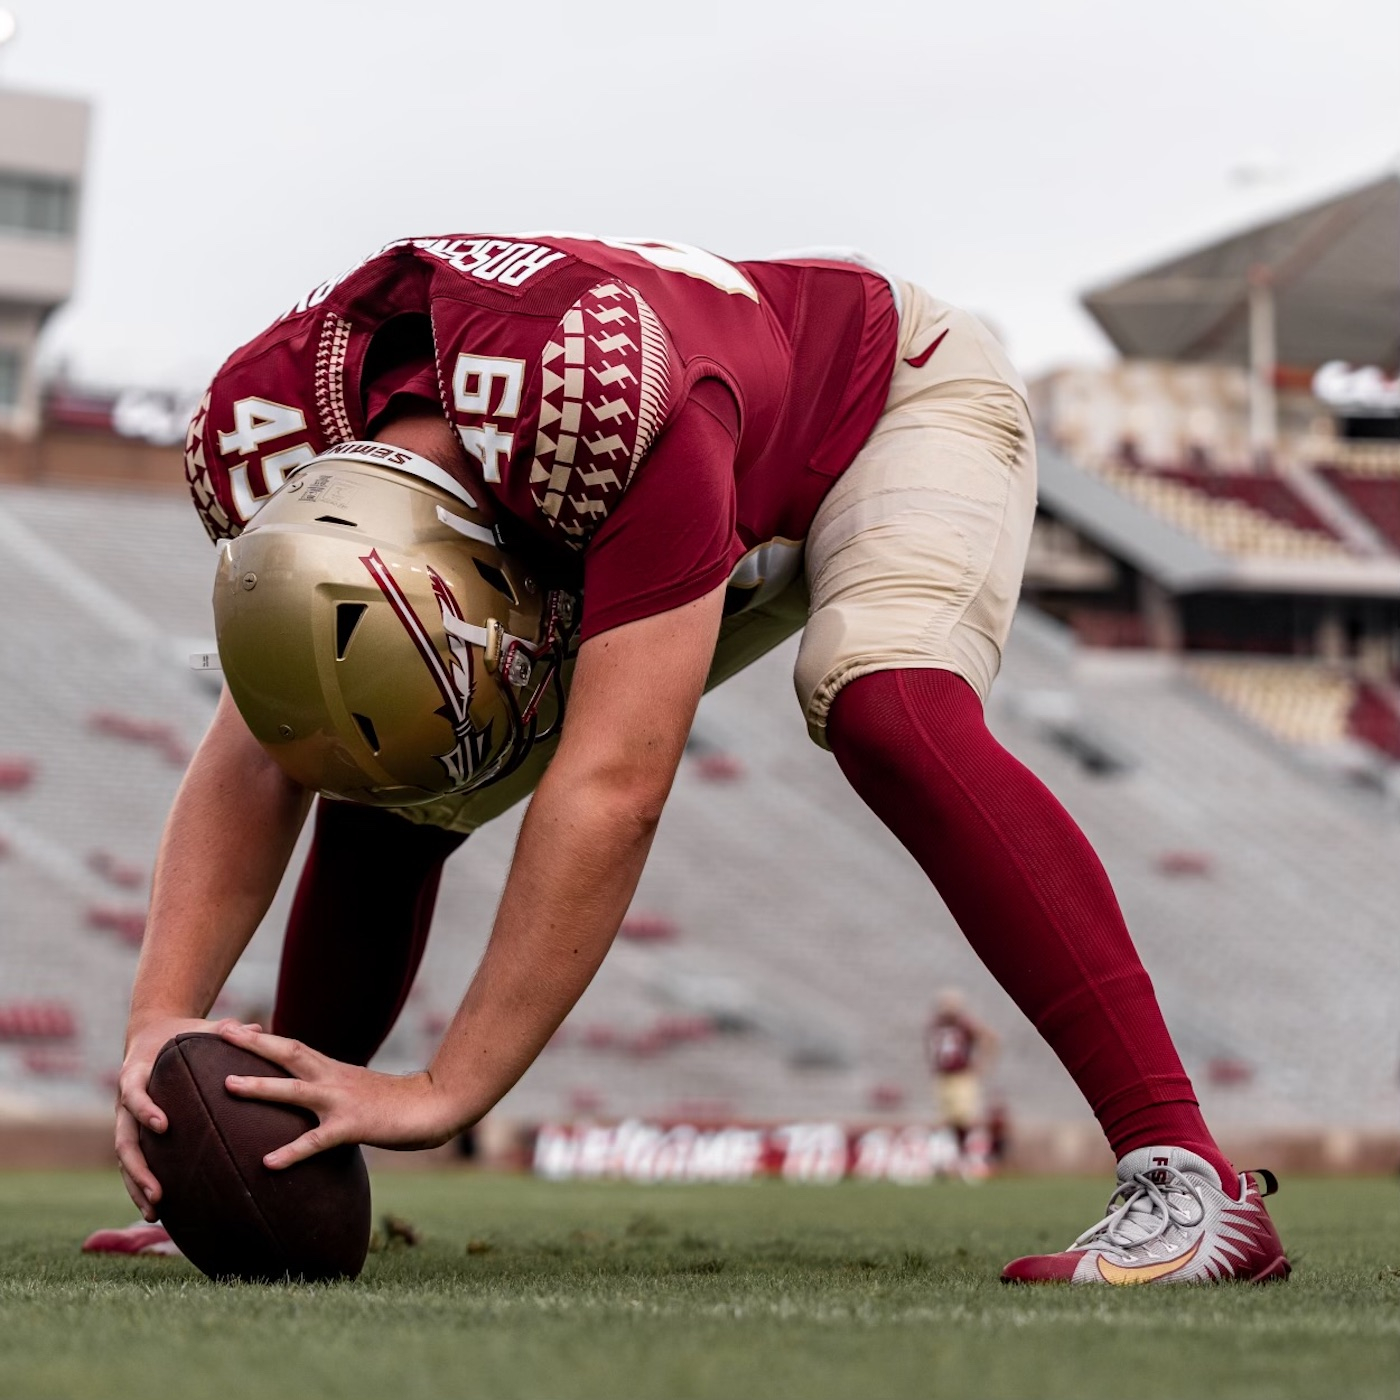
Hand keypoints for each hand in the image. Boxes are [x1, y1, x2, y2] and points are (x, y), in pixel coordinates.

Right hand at [115, 1016, 262, 1220]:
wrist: (151, 1036)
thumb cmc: (181, 1034)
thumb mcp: (198, 1029)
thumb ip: (223, 1030)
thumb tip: (254, 1029)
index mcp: (135, 1074)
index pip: (134, 1093)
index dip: (146, 1109)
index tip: (164, 1125)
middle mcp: (124, 1102)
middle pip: (124, 1139)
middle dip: (139, 1168)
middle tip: (158, 1190)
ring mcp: (126, 1121)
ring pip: (125, 1160)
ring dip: (137, 1186)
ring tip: (156, 1211)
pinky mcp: (133, 1133)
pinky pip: (133, 1164)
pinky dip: (140, 1187)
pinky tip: (157, 1211)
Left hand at [217, 1024, 459, 1168]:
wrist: (435, 1104)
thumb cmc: (398, 1103)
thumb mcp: (359, 1092)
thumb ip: (332, 1094)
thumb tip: (309, 1104)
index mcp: (333, 1070)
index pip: (291, 1046)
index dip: (261, 1038)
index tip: (231, 1028)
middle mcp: (333, 1078)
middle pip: (288, 1052)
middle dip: (252, 1043)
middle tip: (218, 1032)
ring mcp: (342, 1100)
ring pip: (294, 1089)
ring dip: (261, 1086)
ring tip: (227, 1086)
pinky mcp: (354, 1126)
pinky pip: (317, 1140)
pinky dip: (292, 1151)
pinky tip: (268, 1163)